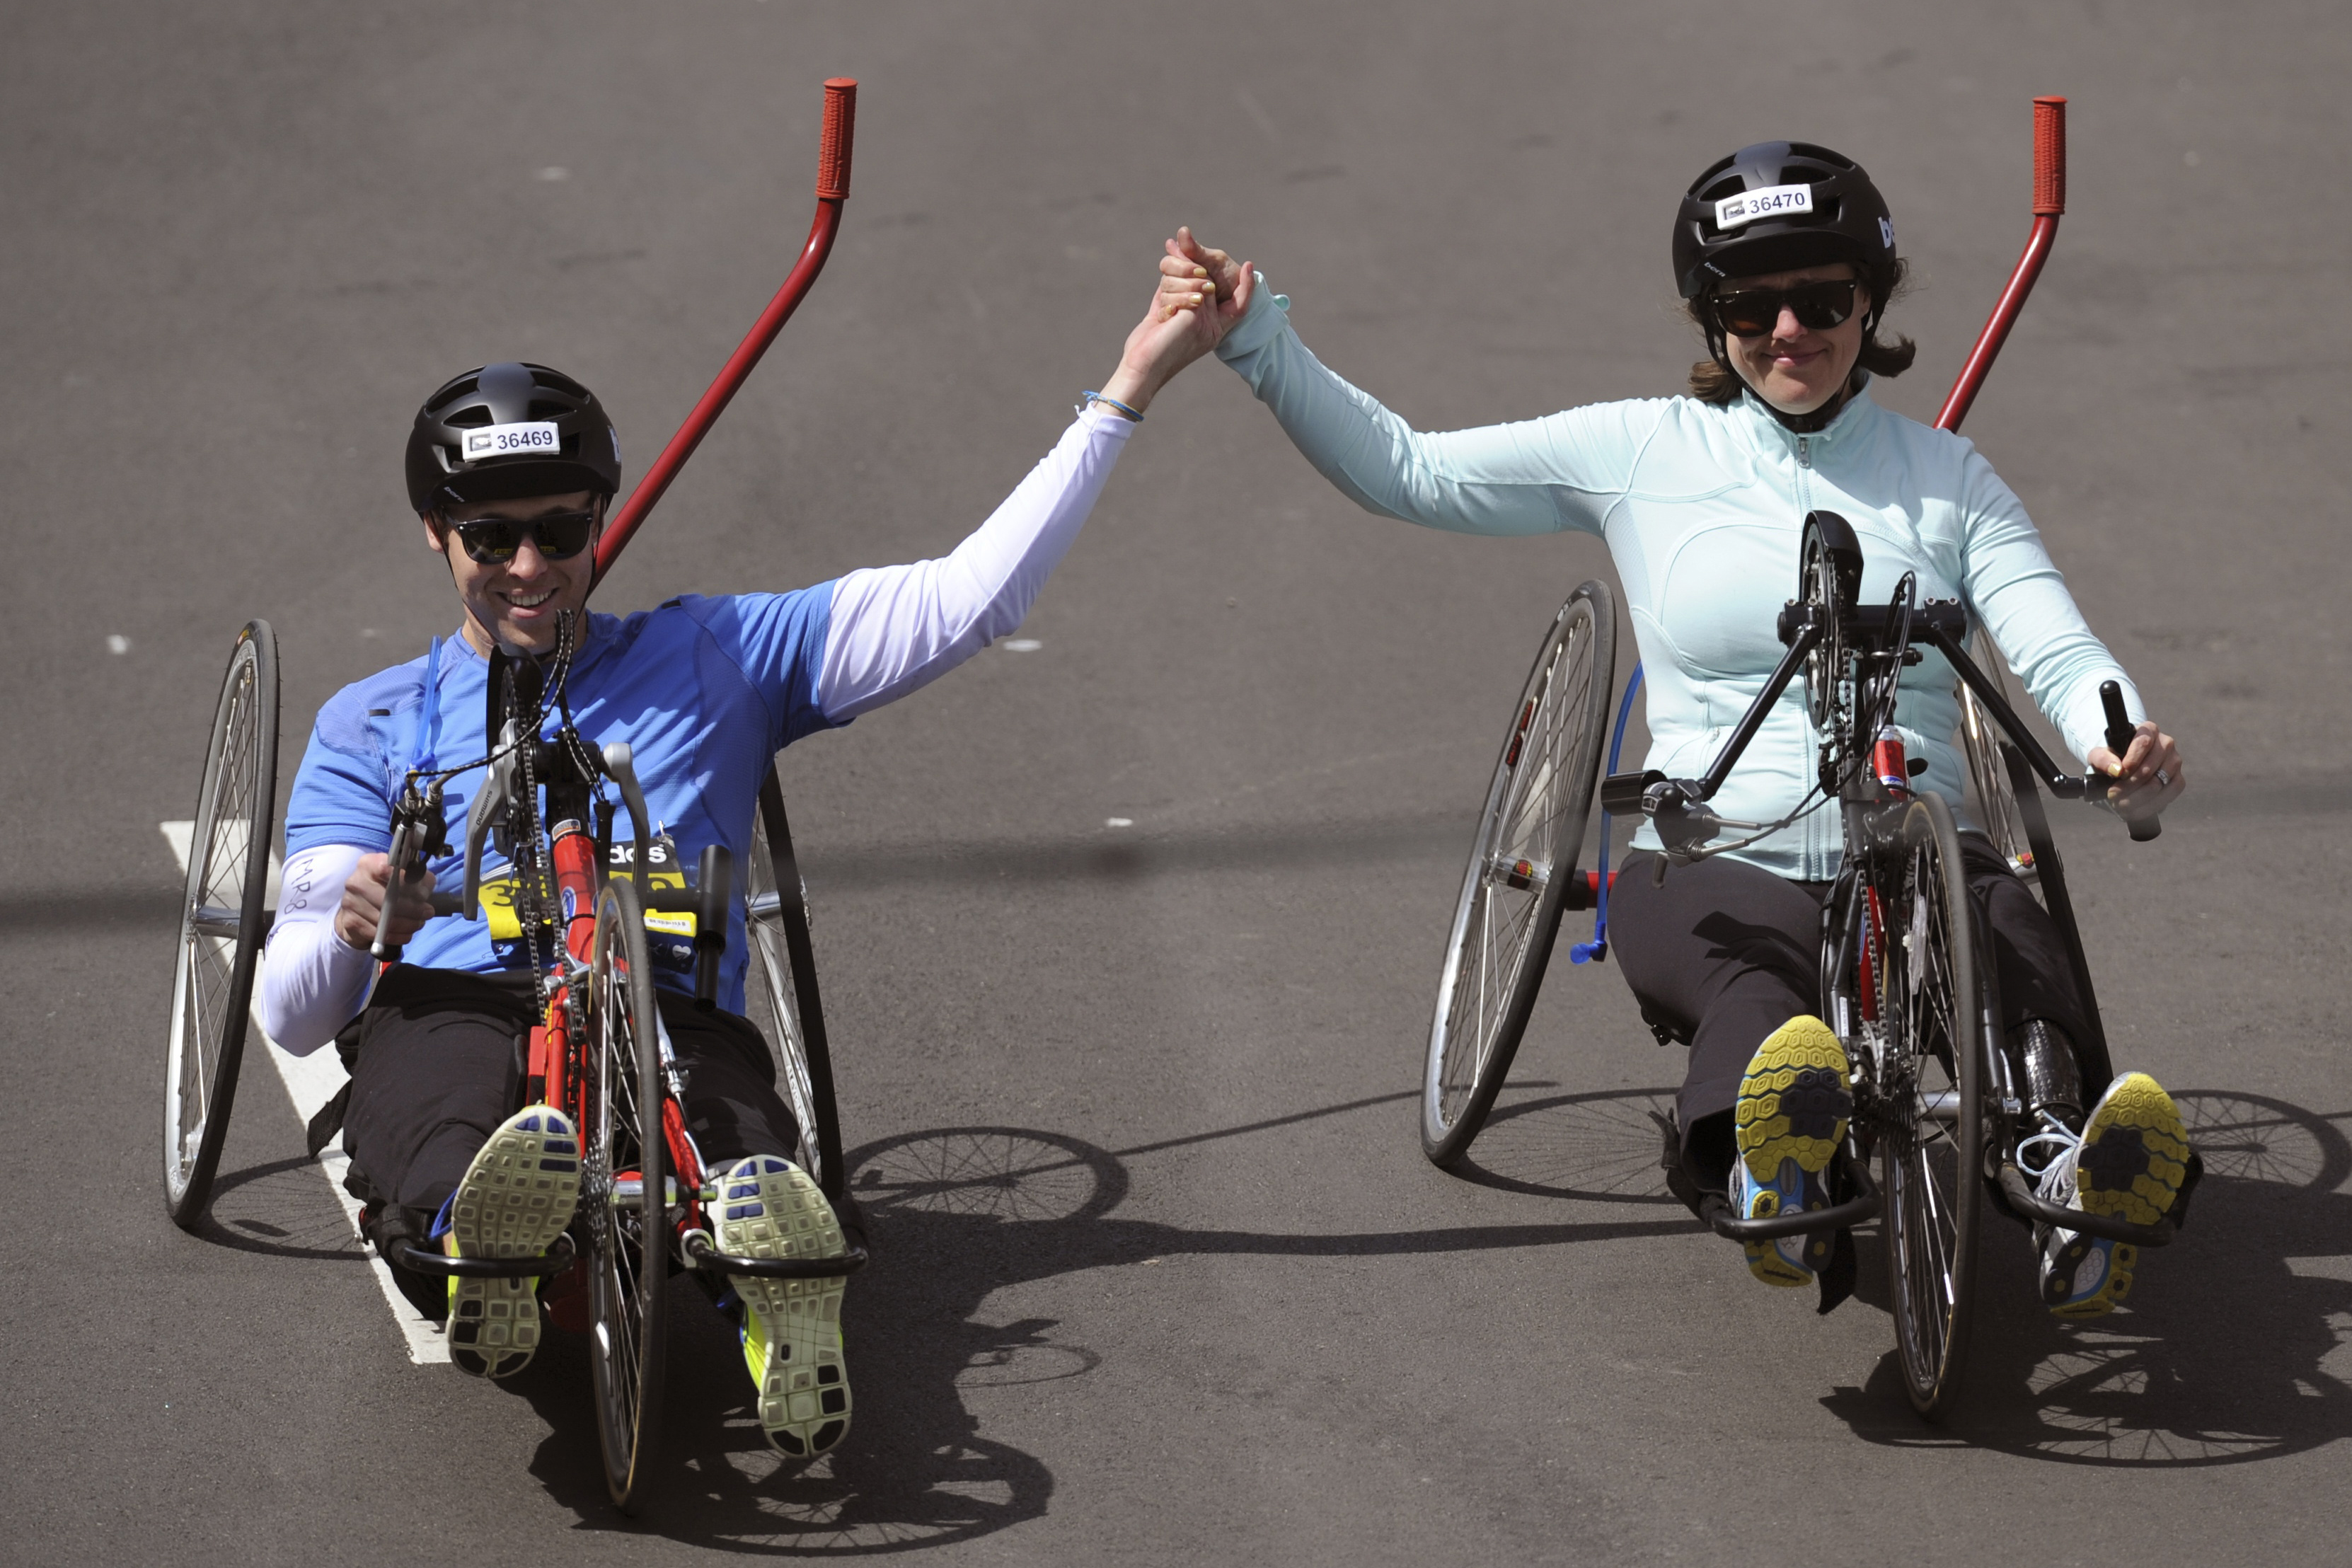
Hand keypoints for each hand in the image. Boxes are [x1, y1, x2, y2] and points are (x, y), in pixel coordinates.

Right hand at [335, 853, 436, 949]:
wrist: (360, 906)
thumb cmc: (387, 887)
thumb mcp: (405, 875)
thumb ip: (419, 878)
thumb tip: (424, 892)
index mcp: (369, 864)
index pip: (388, 869)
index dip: (407, 881)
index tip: (422, 893)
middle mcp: (356, 882)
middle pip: (390, 899)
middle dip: (414, 909)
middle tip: (428, 913)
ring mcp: (350, 903)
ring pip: (387, 920)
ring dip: (409, 924)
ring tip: (419, 923)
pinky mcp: (351, 922)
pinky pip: (381, 934)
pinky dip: (399, 936)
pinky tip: (407, 932)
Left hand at [1096, 230, 1251, 415]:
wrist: (1141, 369)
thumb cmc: (1149, 345)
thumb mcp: (1164, 309)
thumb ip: (1173, 284)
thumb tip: (1173, 247)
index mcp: (1211, 328)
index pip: (1238, 305)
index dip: (1247, 287)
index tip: (1250, 266)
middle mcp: (1213, 326)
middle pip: (1208, 280)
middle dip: (1185, 267)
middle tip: (1169, 266)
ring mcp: (1206, 321)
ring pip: (1195, 280)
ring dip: (1171, 287)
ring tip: (1163, 312)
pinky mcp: (1194, 318)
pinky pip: (1182, 289)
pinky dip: (1167, 298)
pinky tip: (1162, 316)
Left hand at [2086, 720, 2183, 821]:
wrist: (2122, 768)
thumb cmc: (2112, 758)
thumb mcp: (2099, 755)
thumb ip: (2102, 759)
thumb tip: (2116, 770)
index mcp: (2148, 730)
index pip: (2143, 742)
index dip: (2131, 760)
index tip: (2119, 774)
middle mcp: (2166, 744)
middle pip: (2150, 768)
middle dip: (2129, 786)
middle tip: (2112, 796)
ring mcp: (2175, 762)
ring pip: (2159, 783)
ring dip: (2137, 798)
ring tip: (2120, 805)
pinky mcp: (2179, 779)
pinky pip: (2169, 794)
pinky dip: (2150, 805)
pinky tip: (2135, 810)